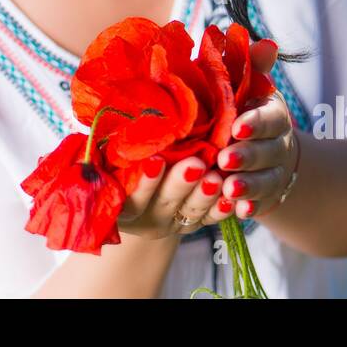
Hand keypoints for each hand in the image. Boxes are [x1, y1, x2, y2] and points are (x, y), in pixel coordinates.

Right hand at [115, 153, 233, 239]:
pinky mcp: (195, 223)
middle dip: (181, 183)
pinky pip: (209, 218)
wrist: (140, 197)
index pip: (133, 198)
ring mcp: (173, 222)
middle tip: (196, 165)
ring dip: (204, 195)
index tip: (156, 161)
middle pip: (165, 202)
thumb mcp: (115, 165)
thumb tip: (122, 123)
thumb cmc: (123, 169)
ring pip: (191, 211)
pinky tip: (231, 198)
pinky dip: (220, 209)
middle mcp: (148, 217)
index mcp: (124, 206)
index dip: (145, 182)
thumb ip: (122, 153)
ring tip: (216, 177)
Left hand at [217, 38, 295, 218]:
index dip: (255, 122)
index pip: (269, 117)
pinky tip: (237, 212)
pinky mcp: (266, 197)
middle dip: (247, 156)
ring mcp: (274, 173)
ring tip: (228, 189)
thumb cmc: (241, 107)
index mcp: (272, 114)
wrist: (259, 147)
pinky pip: (260, 205)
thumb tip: (264, 42)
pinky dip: (250, 208)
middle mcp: (278, 145)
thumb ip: (250, 65)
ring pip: (265, 180)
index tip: (236, 126)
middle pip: (267, 151)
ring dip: (248, 185)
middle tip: (225, 160)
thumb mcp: (244, 85)